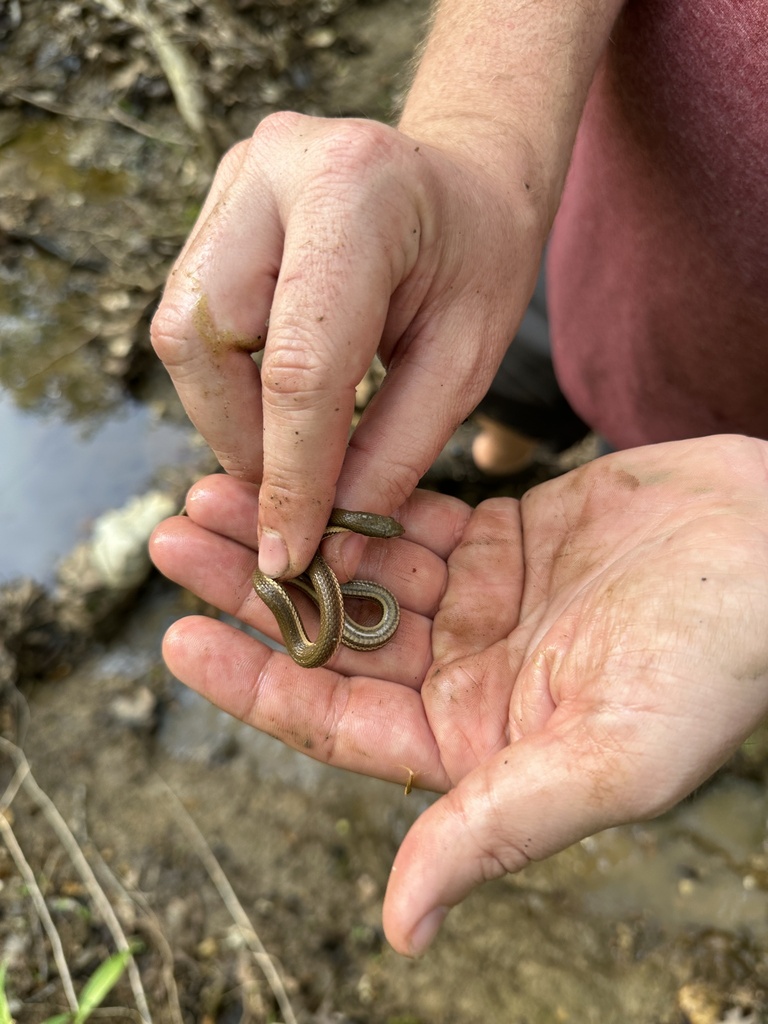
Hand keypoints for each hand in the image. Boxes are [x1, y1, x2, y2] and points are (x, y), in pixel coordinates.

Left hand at [149, 435, 767, 955]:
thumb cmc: (713, 663)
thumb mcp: (607, 761)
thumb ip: (494, 830)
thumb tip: (402, 928)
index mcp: (474, 744)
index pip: (335, 719)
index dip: (254, 680)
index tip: (179, 637)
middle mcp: (465, 676)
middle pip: (331, 633)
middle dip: (252, 586)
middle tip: (176, 537)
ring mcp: (482, 605)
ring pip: (360, 567)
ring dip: (292, 530)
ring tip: (215, 488)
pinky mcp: (504, 540)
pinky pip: (411, 517)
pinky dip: (359, 494)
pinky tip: (308, 465)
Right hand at [151, 111, 544, 578]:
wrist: (466, 180)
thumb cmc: (480, 266)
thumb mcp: (463, 363)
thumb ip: (391, 453)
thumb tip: (323, 547)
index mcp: (355, 193)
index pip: (300, 365)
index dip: (290, 474)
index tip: (289, 556)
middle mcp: (273, 168)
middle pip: (206, 338)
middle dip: (241, 440)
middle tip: (288, 499)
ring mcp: (233, 180)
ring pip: (182, 332)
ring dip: (226, 415)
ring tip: (287, 454)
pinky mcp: (215, 207)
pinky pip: (191, 316)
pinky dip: (226, 383)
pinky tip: (275, 407)